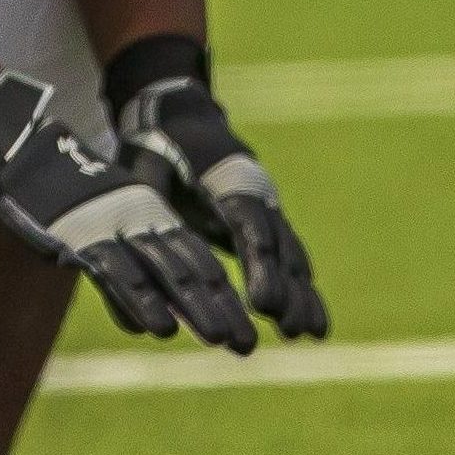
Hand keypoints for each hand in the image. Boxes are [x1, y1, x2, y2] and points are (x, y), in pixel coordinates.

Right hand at [0, 70, 253, 352]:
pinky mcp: (82, 239)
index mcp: (151, 216)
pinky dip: (142, 301)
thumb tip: (148, 321)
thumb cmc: (63, 195)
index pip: (198, 260)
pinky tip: (162, 327)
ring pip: (164, 273)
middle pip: (191, 270)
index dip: (224, 296)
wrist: (23, 155)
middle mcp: (141, 222)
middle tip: (247, 346)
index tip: (247, 331)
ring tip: (220, 339)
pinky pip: (117, 274)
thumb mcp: (108, 225)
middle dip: (221, 308)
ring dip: (194, 308)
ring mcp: (114, 230)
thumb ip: (131, 269)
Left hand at [115, 71, 328, 339]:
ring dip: (302, 293)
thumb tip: (142, 242)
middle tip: (290, 329)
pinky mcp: (268, 222)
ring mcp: (267, 207)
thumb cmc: (155, 149)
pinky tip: (312, 321)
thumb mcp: (144, 172)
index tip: (264, 303)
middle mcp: (256, 193)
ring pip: (291, 253)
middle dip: (287, 288)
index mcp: (225, 178)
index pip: (249, 224)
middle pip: (278, 244)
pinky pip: (291, 258)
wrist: (180, 121)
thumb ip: (150, 205)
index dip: (259, 265)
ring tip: (310, 334)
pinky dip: (302, 289)